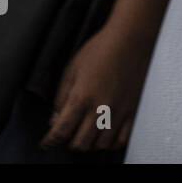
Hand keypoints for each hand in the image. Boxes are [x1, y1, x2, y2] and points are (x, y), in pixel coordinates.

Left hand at [41, 22, 153, 151]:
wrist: (131, 37)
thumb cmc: (101, 48)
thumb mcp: (72, 69)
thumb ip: (62, 96)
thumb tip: (55, 118)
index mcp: (81, 97)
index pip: (61, 131)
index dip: (50, 141)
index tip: (47, 142)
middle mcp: (100, 108)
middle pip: (81, 143)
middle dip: (70, 143)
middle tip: (68, 136)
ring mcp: (120, 110)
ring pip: (101, 145)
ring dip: (91, 143)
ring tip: (87, 135)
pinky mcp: (134, 109)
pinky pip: (123, 138)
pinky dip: (112, 143)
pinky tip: (107, 135)